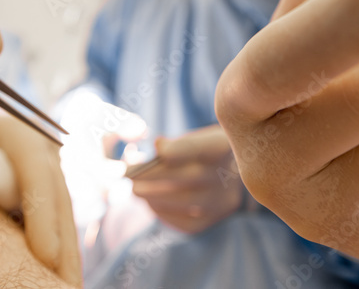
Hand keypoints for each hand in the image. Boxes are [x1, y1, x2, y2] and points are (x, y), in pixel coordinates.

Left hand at [0, 104, 81, 285]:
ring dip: (65, 253)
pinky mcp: (44, 196)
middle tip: (66, 288)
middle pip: (60, 202)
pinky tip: (53, 279)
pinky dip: (55, 251)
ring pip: (62, 217)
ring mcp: (47, 176)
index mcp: (21, 134)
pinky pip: (53, 225)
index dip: (44, 217)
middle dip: (64, 245)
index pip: (39, 175)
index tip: (45, 257)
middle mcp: (43, 154)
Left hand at [130, 125, 244, 233]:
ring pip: (181, 202)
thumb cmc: (204, 151)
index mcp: (221, 147)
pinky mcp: (210, 221)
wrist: (230, 177)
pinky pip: (181, 221)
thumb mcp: (198, 137)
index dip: (175, 150)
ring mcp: (219, 203)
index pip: (199, 149)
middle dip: (152, 176)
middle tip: (128, 173)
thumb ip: (179, 142)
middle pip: (186, 177)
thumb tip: (158, 147)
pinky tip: (150, 201)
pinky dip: (161, 211)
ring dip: (152, 195)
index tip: (155, 148)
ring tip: (136, 188)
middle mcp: (225, 177)